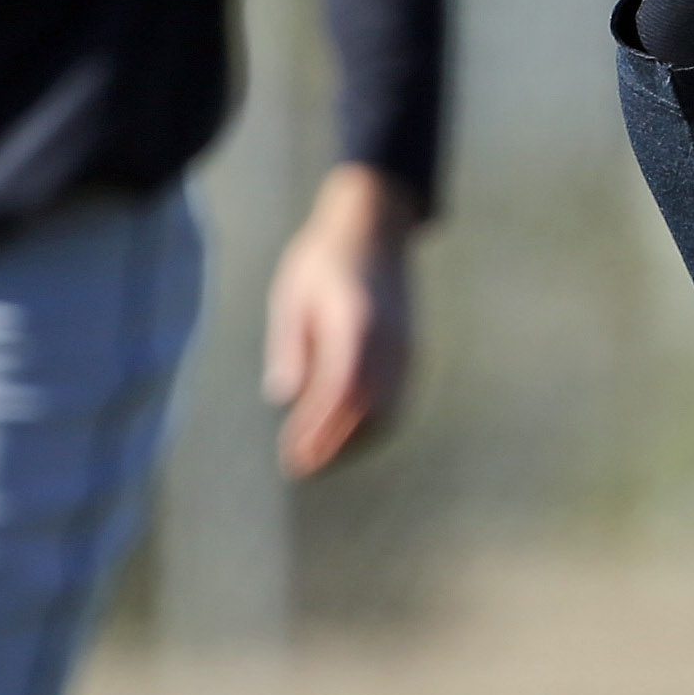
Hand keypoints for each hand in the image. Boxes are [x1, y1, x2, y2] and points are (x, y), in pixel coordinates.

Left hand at [263, 163, 419, 478]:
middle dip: (333, 445)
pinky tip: (348, 435)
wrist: (375, 228)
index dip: (316, 430)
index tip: (293, 454)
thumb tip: (282, 395)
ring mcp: (405, 349)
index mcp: (355, 324)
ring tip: (321, 455)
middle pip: (365, 411)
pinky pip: (397, 401)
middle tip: (301, 466)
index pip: (337, 392)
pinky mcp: (411, 353)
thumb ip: (290, 344)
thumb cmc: (323, 259)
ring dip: (355, 440)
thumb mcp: (292, 294)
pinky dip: (373, 425)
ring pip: (386, 412)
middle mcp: (387, 342)